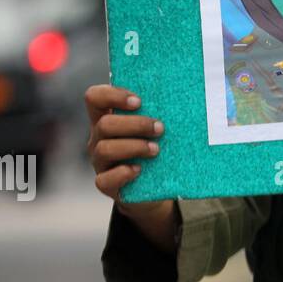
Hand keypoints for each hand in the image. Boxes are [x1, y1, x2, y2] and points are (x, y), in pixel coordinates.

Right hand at [84, 84, 176, 252]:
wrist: (153, 186)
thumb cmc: (156, 146)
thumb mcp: (153, 128)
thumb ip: (159, 111)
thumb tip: (187, 96)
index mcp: (107, 117)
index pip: (95, 98)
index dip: (112, 95)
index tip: (139, 101)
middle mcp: (99, 138)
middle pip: (105, 124)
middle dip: (135, 124)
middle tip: (160, 128)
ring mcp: (100, 162)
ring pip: (105, 149)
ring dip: (134, 147)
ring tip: (156, 149)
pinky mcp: (106, 184)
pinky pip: (104, 180)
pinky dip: (122, 173)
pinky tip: (139, 170)